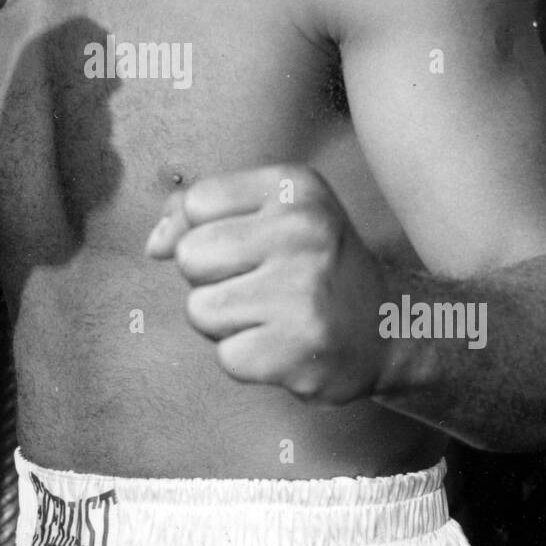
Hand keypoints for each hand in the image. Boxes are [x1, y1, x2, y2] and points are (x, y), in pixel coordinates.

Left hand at [145, 165, 390, 403]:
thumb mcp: (271, 213)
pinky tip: (283, 343)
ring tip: (271, 315)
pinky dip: (247, 358)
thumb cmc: (314, 265)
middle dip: (211, 279)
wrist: (392, 325)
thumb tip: (153, 245)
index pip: (195, 202)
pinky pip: (226, 355)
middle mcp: (302, 231)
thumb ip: (200, 213)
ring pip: (200, 310)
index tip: (250, 245)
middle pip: (190, 256)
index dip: (206, 230)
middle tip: (260, 285)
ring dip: (226, 323)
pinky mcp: (298, 348)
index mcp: (293, 187)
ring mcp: (302, 291)